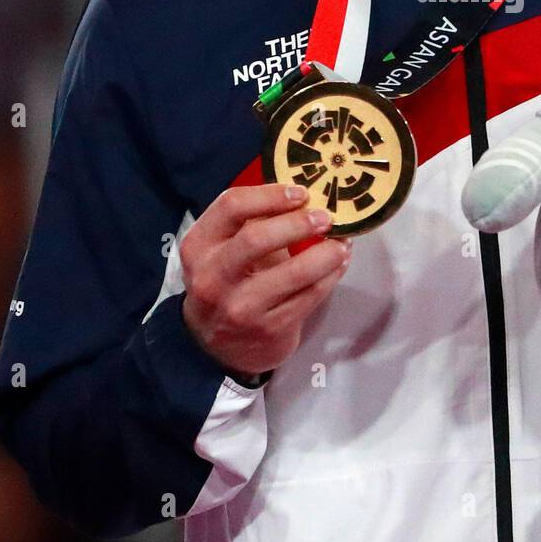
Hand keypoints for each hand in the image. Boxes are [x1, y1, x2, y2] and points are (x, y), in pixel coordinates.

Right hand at [180, 183, 350, 375]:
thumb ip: (253, 222)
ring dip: (325, 253)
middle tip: (324, 217)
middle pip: (256, 238)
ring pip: (293, 273)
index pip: (231, 206)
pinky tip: (339, 264)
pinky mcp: (269, 329)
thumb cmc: (227, 284)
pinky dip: (331, 275)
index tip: (300, 193)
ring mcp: (240, 307)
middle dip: (297, 223)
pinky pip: (310, 296)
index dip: (270, 194)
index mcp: (199, 246)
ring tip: (341, 243)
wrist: (215, 348)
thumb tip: (307, 197)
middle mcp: (213, 277)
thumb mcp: (223, 251)